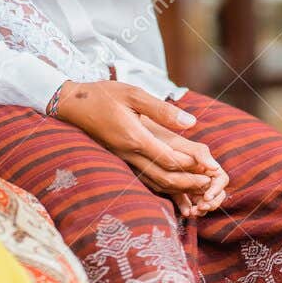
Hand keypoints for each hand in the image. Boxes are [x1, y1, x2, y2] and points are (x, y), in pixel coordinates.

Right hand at [52, 80, 215, 208]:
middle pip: (163, 177)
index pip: (168, 159)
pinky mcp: (120, 160)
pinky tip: (173, 185)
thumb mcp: (133, 94)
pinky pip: (143, 178)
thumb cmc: (103, 95)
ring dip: (177, 188)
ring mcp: (122, 159)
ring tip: (197, 188)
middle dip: (188, 183)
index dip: (191, 165)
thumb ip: (162, 110)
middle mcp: (128, 153)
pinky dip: (161, 185)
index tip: (209, 166)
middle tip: (208, 184)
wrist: (72, 104)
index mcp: (134, 137)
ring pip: (153, 182)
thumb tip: (191, 122)